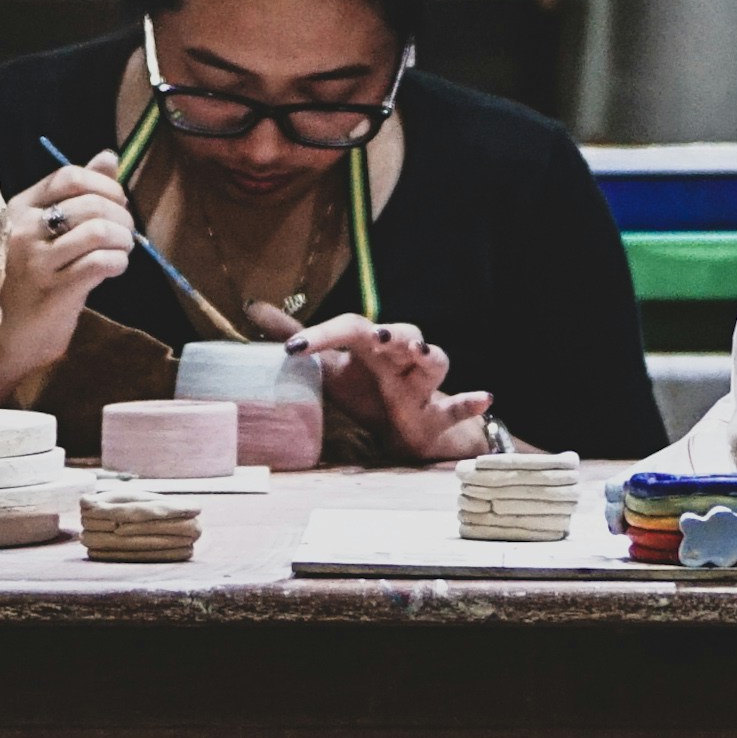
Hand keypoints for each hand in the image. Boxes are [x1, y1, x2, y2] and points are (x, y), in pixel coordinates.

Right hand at [0, 162, 137, 403]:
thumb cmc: (21, 282)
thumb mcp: (40, 233)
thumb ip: (73, 195)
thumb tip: (109, 156)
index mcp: (19, 209)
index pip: (68, 176)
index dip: (104, 184)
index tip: (117, 201)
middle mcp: (23, 231)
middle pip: (89, 203)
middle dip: (121, 215)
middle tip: (126, 232)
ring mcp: (36, 263)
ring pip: (98, 231)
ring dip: (123, 240)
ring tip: (122, 251)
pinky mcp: (52, 292)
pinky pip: (99, 263)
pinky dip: (117, 262)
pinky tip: (114, 269)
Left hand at [278, 308, 492, 465]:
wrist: (405, 430)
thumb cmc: (368, 390)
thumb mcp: (330, 365)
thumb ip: (298, 336)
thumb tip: (253, 307)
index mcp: (372, 346)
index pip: (350, 327)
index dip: (323, 335)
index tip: (291, 348)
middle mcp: (400, 358)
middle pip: (405, 334)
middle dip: (393, 334)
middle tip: (377, 337)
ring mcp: (423, 385)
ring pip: (436, 362)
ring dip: (430, 357)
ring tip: (423, 355)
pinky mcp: (438, 413)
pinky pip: (459, 405)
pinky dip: (470, 402)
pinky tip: (483, 397)